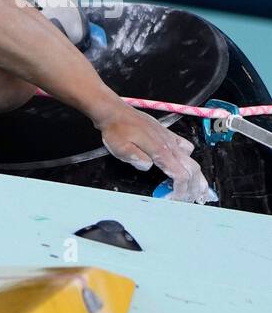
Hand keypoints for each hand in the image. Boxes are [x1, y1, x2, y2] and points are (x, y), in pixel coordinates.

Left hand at [94, 103, 213, 202]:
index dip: (180, 190)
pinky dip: (189, 160)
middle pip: (192, 169)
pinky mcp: (167, 135)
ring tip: (198, 189)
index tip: (174, 200)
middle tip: (193, 200)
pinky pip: (185, 147)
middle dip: (194, 187)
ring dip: (197, 176)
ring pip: (191, 159)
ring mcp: (170, 139)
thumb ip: (136, 159)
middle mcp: (169, 145)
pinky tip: (186, 165)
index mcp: (160, 151)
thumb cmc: (116, 130)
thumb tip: (148, 166)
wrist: (115, 112)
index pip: (180, 175)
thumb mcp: (120, 148)